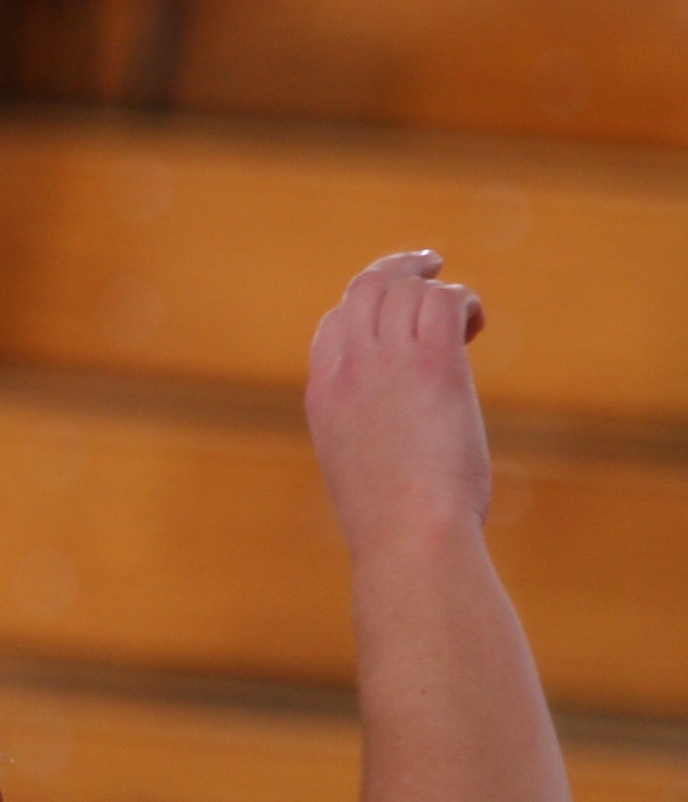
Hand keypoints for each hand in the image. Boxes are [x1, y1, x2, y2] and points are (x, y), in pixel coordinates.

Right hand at [304, 250, 493, 551]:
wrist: (407, 537)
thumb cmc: (396, 528)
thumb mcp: (363, 475)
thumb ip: (373, 441)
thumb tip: (402, 450)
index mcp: (324, 394)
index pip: (334, 323)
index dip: (367, 309)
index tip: (398, 316)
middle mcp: (349, 368)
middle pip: (364, 289)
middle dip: (396, 269)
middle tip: (429, 264)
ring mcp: (386, 362)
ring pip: (406, 289)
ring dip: (439, 290)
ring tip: (467, 317)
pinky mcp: (432, 364)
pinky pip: (443, 302)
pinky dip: (463, 301)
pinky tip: (476, 323)